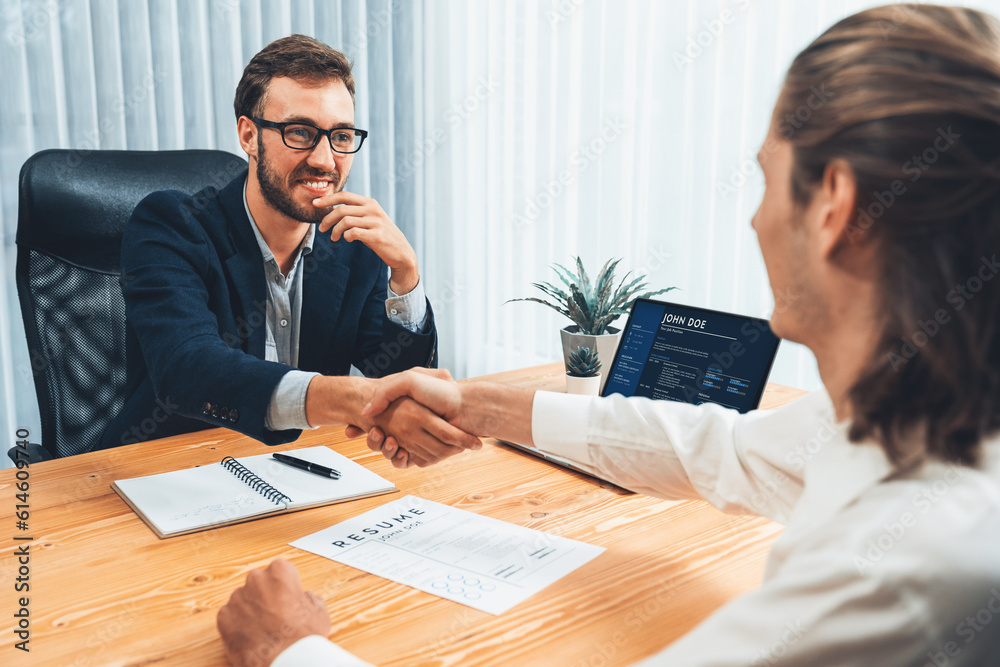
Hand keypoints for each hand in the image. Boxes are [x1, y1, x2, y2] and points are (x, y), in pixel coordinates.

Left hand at [216, 559, 329, 666]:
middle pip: (259, 582)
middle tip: (276, 614)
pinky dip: (237, 624)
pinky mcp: (224, 617)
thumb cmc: (303, 636)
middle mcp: (255, 579)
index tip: (288, 596)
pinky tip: (251, 636)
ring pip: (243, 599)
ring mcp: (237, 598)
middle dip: (265, 595)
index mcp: (279, 571)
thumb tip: (305, 598)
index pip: (280, 569)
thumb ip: (308, 598)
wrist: (284, 660)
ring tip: (263, 629)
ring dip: (251, 609)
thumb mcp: (319, 611)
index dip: (285, 585)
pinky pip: (230, 616)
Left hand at [315, 191, 418, 293]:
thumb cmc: (381, 235)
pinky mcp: (376, 236)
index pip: (345, 196)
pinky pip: (353, 233)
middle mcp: (373, 210)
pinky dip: (345, 236)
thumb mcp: (370, 219)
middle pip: (341, 209)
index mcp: (370, 203)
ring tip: (334, 237)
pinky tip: (346, 239)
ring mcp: (375, 222)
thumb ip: (355, 212)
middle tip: (321, 228)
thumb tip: (332, 209)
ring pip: (345, 221)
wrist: (401, 252)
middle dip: (327, 219)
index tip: (315, 203)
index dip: (328, 199)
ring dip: (335, 230)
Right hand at [354, 368, 480, 467]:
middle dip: (372, 439)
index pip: (374, 423)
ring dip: (383, 448)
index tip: (351, 429)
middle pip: (380, 439)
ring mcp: (415, 441)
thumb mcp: (409, 380)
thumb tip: (366, 411)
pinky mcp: (424, 454)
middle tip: (373, 431)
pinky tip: (398, 450)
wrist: (466, 408)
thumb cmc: (442, 392)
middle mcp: (408, 426)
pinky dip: (399, 459)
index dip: (360, 427)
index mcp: (404, 410)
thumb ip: (385, 391)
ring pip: (390, 451)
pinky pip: (405, 462)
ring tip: (388, 440)